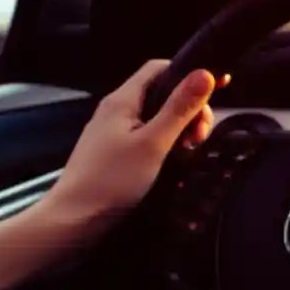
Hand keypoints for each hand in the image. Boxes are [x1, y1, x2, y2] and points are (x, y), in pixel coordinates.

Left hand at [36, 60, 223, 244]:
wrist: (73, 221)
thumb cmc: (111, 180)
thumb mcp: (153, 143)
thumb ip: (179, 108)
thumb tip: (205, 73)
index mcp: (122, 100)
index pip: (160, 68)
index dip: (189, 74)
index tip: (215, 89)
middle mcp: (116, 110)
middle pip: (162, 94)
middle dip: (188, 110)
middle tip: (200, 136)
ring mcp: (113, 132)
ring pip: (157, 118)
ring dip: (179, 130)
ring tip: (188, 152)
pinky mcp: (114, 153)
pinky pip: (147, 137)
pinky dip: (165, 145)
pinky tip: (172, 163)